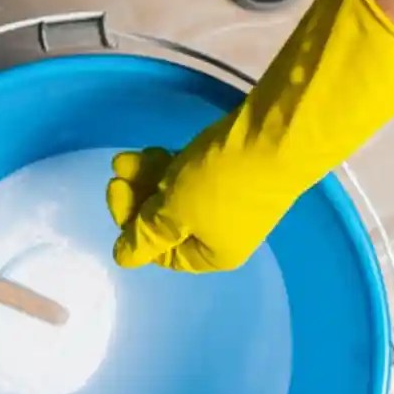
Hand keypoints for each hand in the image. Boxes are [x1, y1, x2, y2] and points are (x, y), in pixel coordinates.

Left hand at [108, 0, 393, 271]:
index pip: (161, 252)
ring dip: (147, 177)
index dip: (131, 225)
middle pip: (166, 221)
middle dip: (138, 198)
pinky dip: (168, 164)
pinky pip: (190, 173)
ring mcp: (228, 199)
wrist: (278, 134)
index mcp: (214, 254)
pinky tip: (149, 151)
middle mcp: (223, 232)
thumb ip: (147, 235)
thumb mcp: (176, 213)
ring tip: (124, 158)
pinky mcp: (231, 168)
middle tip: (117, 174)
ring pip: (176, 193)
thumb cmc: (223, 182)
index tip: (115, 191)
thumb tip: (123, 259)